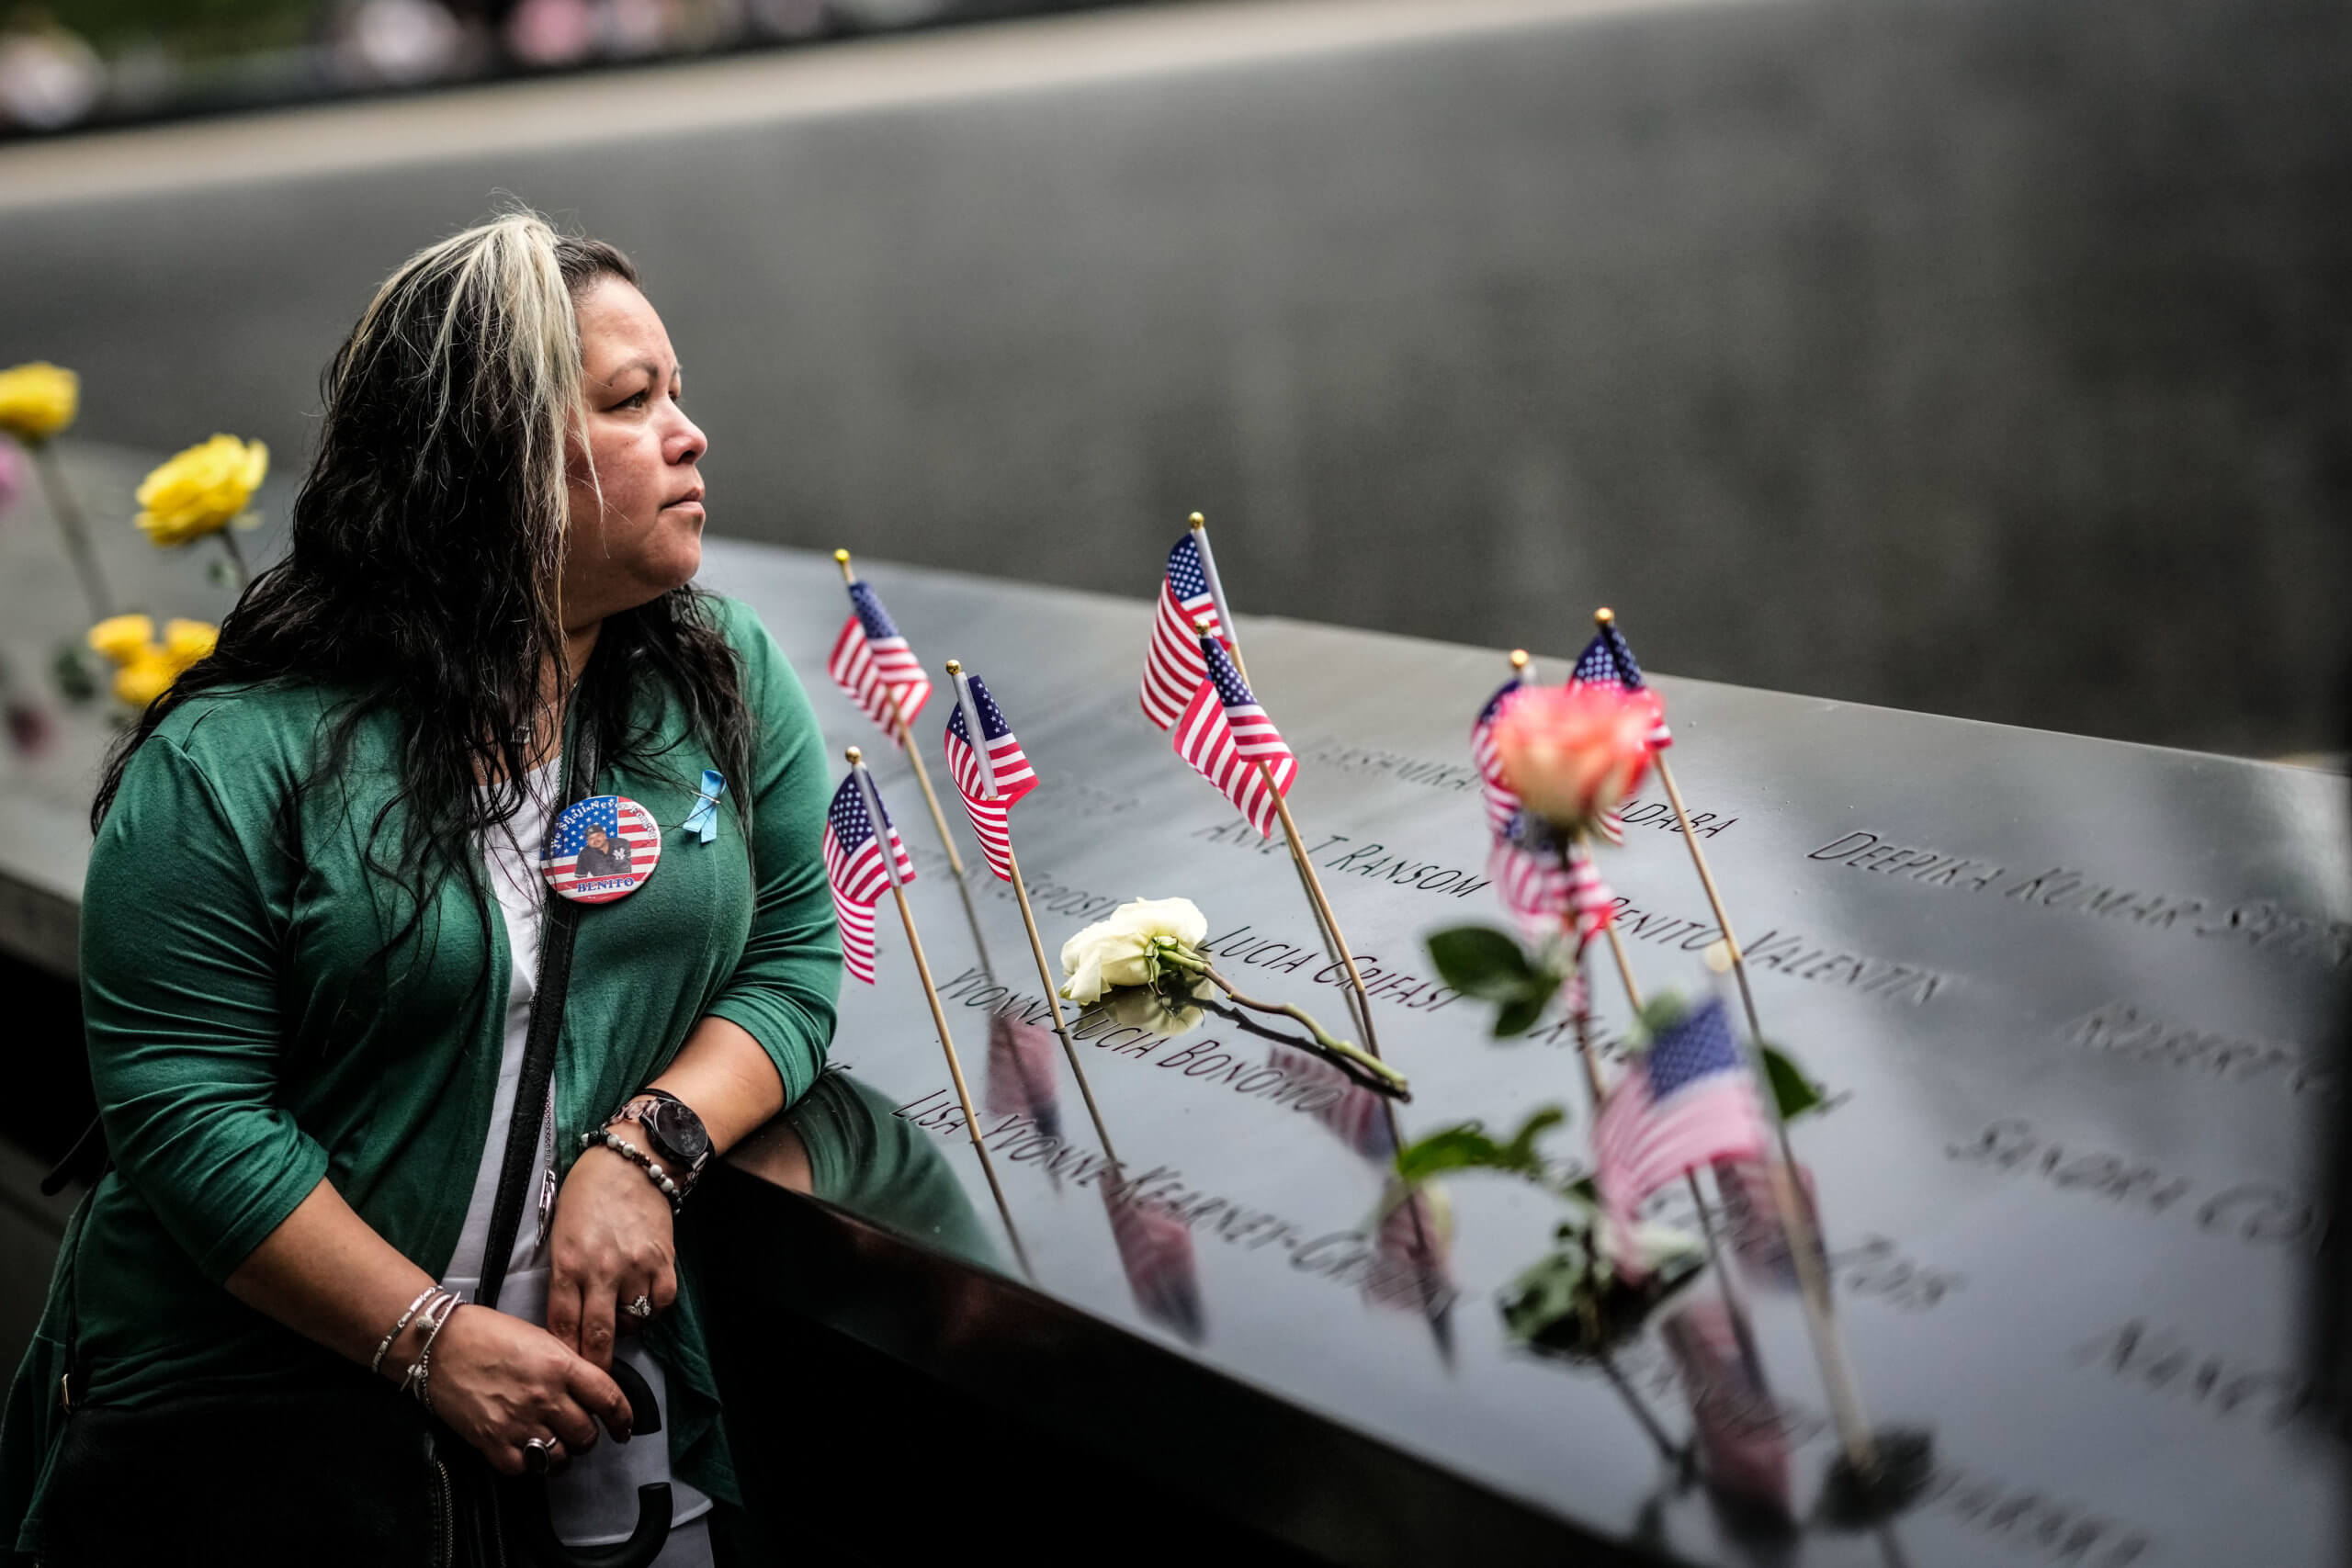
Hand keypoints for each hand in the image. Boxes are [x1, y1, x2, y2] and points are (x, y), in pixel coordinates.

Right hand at [426, 1306, 630, 1475]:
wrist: (439, 1344)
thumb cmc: (488, 1334)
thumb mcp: (541, 1338)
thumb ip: (569, 1365)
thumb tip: (590, 1388)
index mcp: (561, 1366)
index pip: (609, 1399)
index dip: (623, 1417)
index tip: (624, 1426)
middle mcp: (544, 1397)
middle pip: (586, 1435)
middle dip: (588, 1436)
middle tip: (580, 1431)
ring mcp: (517, 1422)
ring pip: (560, 1457)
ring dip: (562, 1454)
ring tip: (555, 1444)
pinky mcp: (491, 1442)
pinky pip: (524, 1468)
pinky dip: (530, 1464)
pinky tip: (527, 1451)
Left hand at [547, 1136, 677, 1368]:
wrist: (631, 1163)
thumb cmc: (587, 1195)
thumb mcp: (560, 1235)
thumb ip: (564, 1276)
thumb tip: (569, 1318)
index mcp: (568, 1263)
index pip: (563, 1324)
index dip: (564, 1353)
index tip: (565, 1371)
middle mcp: (601, 1270)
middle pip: (597, 1336)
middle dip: (594, 1366)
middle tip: (593, 1383)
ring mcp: (636, 1267)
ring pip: (631, 1322)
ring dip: (624, 1328)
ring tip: (617, 1318)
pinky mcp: (664, 1262)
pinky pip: (659, 1304)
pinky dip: (651, 1308)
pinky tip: (642, 1299)